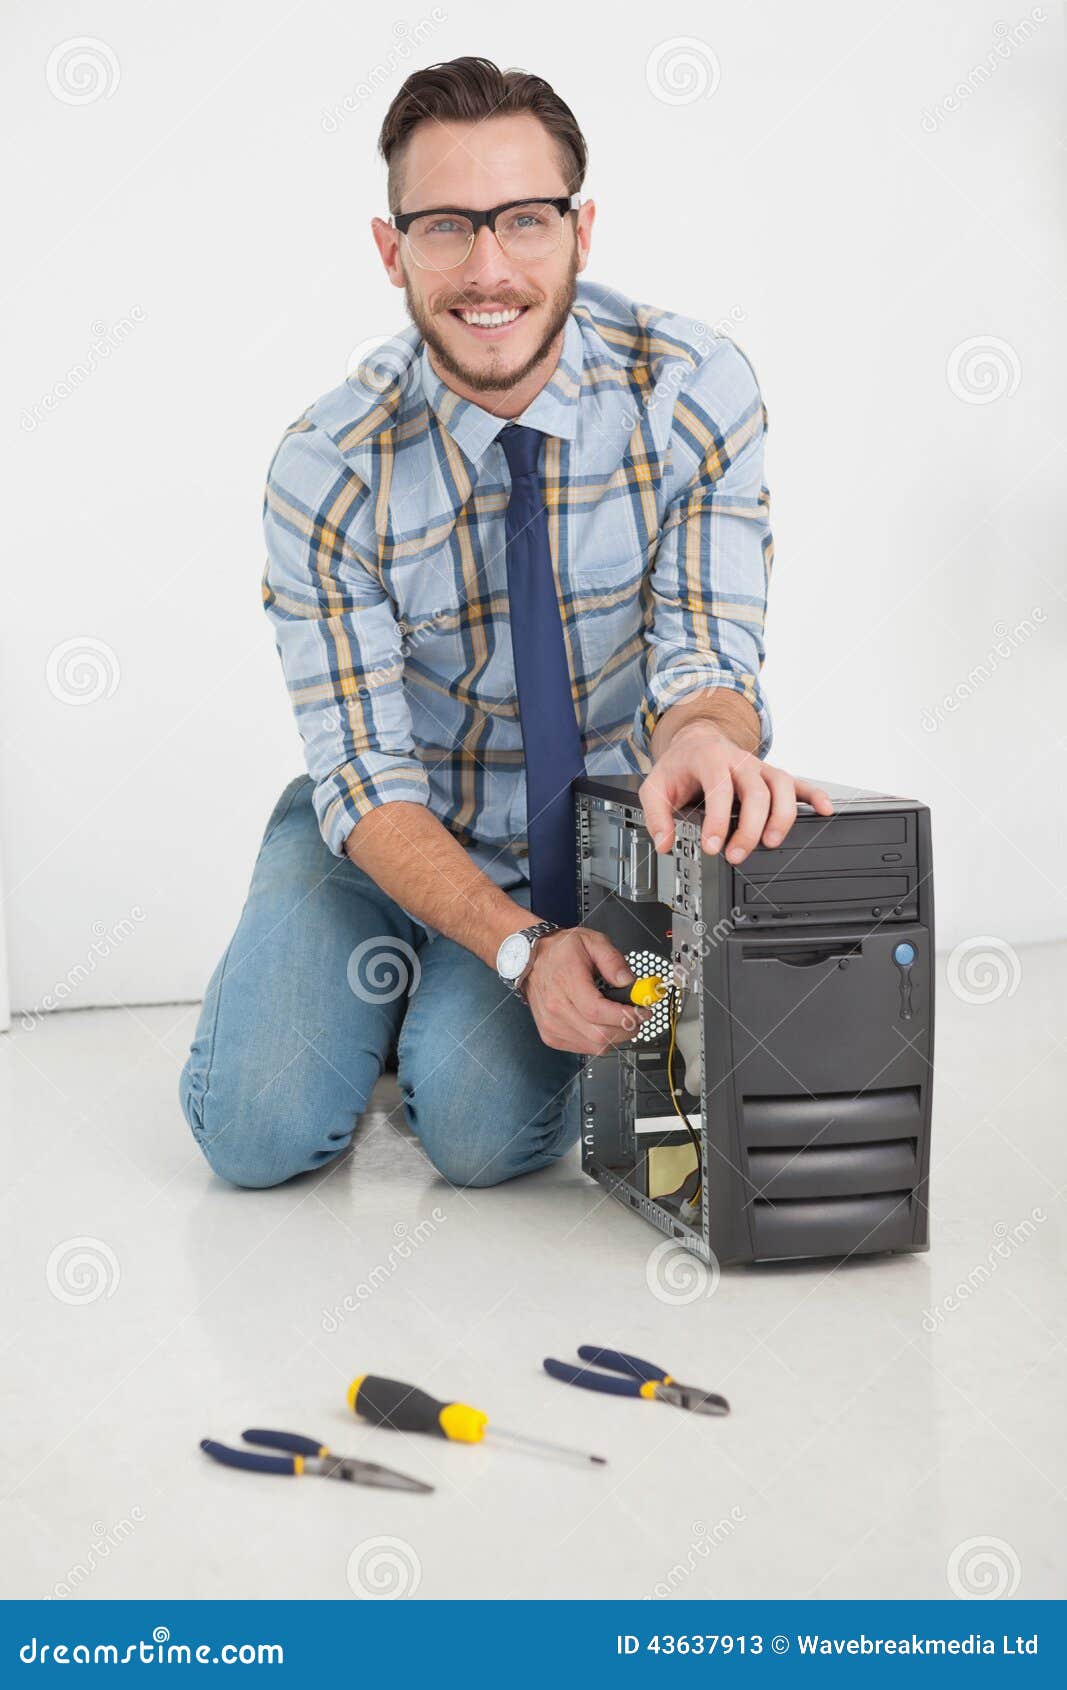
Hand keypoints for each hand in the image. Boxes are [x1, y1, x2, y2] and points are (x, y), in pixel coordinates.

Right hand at [521, 927, 652, 1055]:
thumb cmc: (560, 951)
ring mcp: (552, 1025)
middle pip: (599, 1034)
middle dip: (627, 1029)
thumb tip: (629, 981)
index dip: (625, 1016)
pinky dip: (600, 1040)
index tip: (642, 1011)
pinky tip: (602, 1024)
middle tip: (637, 1016)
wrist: (532, 961)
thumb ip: (613, 960)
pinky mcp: (551, 1036)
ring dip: (616, 1036)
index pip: (598, 1011)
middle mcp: (556, 1008)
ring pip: (595, 1046)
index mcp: (566, 982)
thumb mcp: (592, 942)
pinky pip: (585, 1048)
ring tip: (620, 1018)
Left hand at [639, 720, 833, 863]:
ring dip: (782, 816)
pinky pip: (799, 782)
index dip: (719, 820)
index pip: (720, 789)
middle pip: (756, 791)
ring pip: (781, 786)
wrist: (696, 741)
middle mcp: (739, 761)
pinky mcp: (772, 775)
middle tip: (737, 855)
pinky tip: (825, 810)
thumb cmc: (680, 766)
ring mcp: (760, 767)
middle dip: (750, 827)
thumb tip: (665, 844)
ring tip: (772, 842)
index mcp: (710, 759)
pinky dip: (814, 795)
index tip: (713, 846)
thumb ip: (656, 815)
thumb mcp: (655, 787)